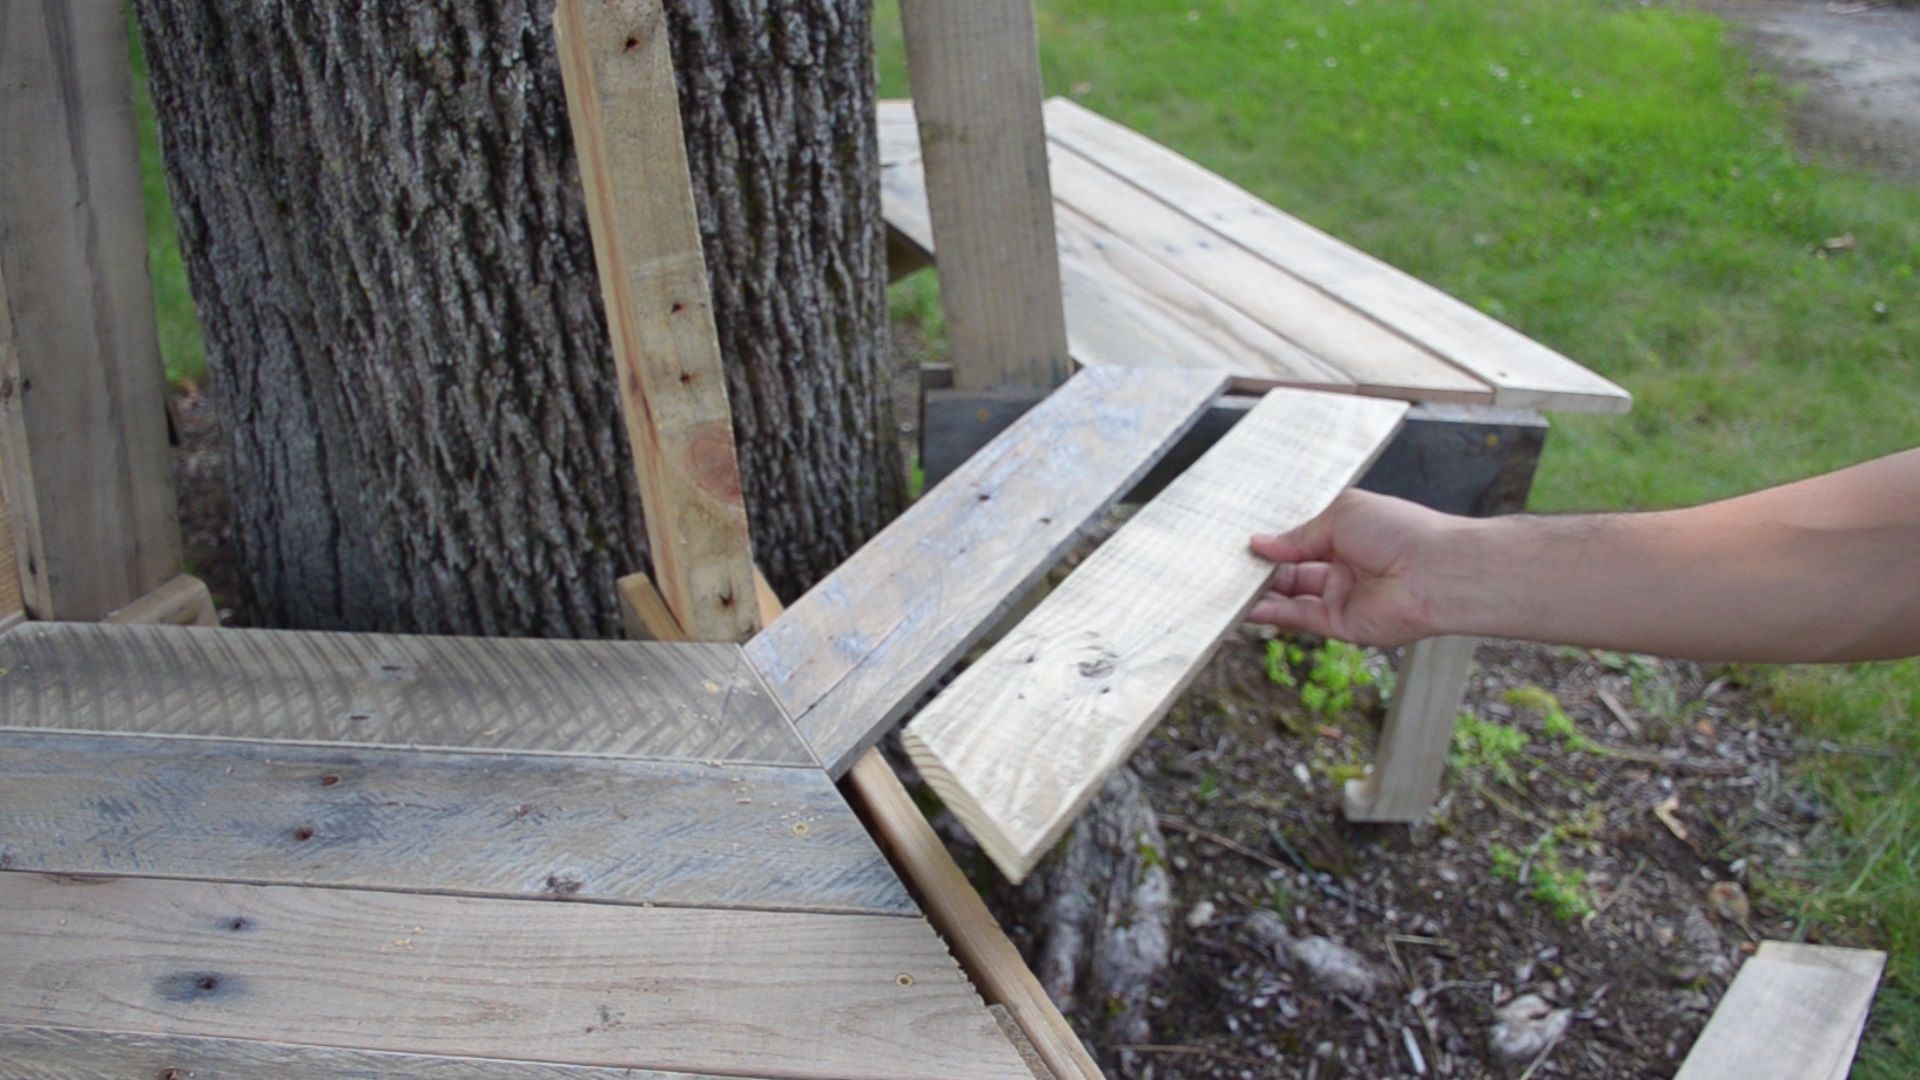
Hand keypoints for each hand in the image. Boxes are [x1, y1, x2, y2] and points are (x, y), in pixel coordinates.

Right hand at [1247, 490, 1455, 646]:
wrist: (1434, 570)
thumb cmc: (1400, 531)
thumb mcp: (1339, 515)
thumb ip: (1297, 536)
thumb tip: (1260, 544)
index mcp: (1348, 535)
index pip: (1301, 541)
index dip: (1274, 543)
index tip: (1245, 543)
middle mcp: (1344, 567)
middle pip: (1291, 571)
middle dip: (1262, 569)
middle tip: (1230, 564)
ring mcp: (1341, 597)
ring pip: (1291, 596)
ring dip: (1260, 592)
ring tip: (1228, 584)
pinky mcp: (1340, 623)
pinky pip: (1298, 617)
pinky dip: (1271, 613)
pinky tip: (1247, 605)